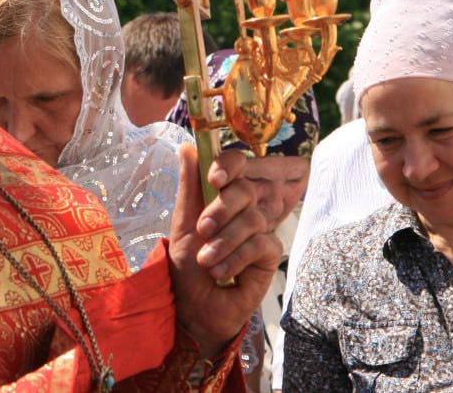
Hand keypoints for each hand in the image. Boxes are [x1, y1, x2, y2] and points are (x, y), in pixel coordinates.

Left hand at [168, 143, 280, 356]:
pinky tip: (221, 272)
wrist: (193, 306)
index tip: (214, 179)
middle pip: (246, 190)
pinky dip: (236, 258)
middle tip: (202, 230)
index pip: (236, 165)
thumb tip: (188, 146)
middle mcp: (244, 208)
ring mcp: (260, 229)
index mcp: (222, 195)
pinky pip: (262, 244)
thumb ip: (189, 186)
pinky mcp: (271, 254)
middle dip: (221, 210)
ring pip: (252, 219)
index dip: (229, 165)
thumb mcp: (182, 223)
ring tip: (206, 261)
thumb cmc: (186, 264)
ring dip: (224, 242)